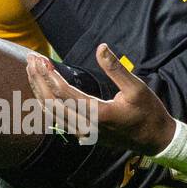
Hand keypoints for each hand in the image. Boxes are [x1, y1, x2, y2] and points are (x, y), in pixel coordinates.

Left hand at [25, 44, 175, 153]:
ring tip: (33, 71)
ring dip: (39, 90)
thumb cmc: (148, 112)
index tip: (41, 59)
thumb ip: (116, 69)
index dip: (50, 75)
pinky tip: (44, 89)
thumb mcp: (137, 88)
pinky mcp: (82, 134)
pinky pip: (56, 118)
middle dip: (38, 80)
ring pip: (50, 112)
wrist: (154, 139)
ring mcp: (82, 133)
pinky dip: (46, 101)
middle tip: (31, 60)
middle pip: (50, 103)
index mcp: (98, 114)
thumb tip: (101, 48)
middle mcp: (85, 126)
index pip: (64, 94)